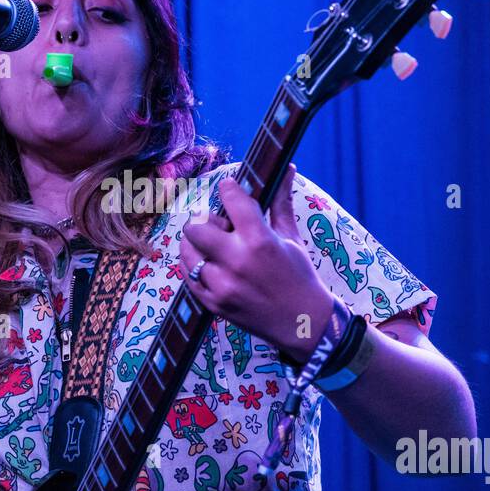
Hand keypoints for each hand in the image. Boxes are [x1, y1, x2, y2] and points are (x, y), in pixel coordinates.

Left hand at [180, 164, 335, 360]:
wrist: (302, 324)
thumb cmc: (300, 276)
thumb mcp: (291, 237)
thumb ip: (281, 202)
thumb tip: (289, 167)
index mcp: (259, 241)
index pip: (231, 199)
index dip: (228, 189)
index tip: (229, 188)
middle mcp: (236, 262)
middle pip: (195, 226)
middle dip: (205, 221)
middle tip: (220, 226)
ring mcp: (221, 286)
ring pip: (187, 250)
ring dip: (197, 244)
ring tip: (216, 247)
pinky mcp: (212, 304)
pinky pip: (188, 275)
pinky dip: (195, 265)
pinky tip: (210, 263)